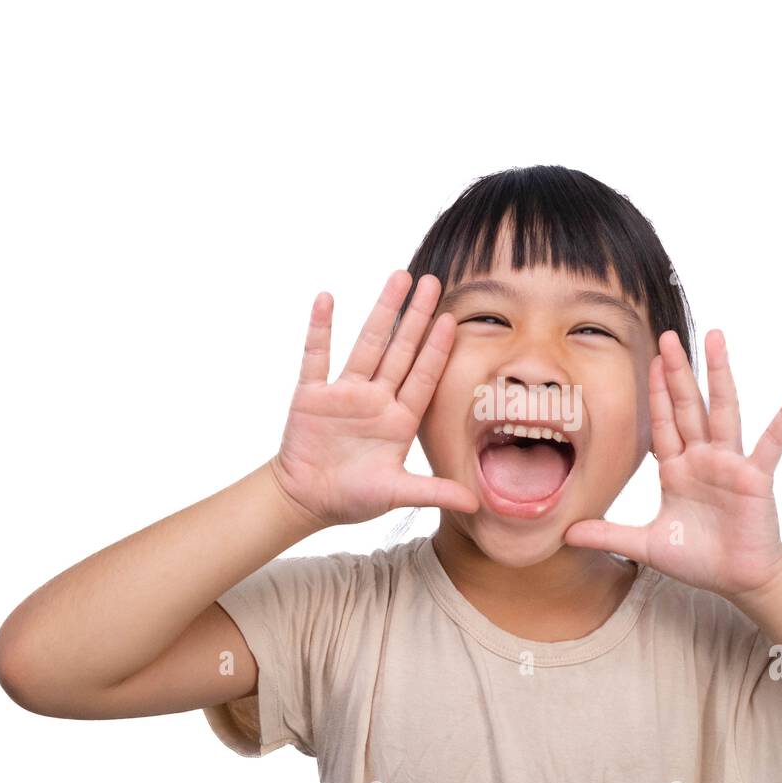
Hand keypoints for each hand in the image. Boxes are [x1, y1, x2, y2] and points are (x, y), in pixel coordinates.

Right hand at [268, 270, 477, 527]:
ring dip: (382, 311)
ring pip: (367, 344)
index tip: (452, 320)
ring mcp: (344, 393)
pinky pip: (316, 356)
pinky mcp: (312, 395)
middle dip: (416, 316)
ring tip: (398, 278)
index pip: (424, 377)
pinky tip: (326, 299)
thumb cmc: (353, 497)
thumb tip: (475, 504)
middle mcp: (376, 399)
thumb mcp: (397, 494)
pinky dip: (320, 328)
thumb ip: (434, 492)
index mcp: (399, 419)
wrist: (306, 501)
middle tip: (432, 281)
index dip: (437, 349)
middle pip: (401, 350)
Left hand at [563, 329, 781, 599]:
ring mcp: (730, 464)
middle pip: (687, 405)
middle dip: (677, 371)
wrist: (738, 580)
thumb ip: (607, 534)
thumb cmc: (699, 558)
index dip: (654, 393)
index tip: (647, 359)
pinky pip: (772, 442)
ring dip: (719, 373)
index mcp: (677, 469)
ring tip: (716, 337)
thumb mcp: (645, 546)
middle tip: (668, 336)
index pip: (663, 423)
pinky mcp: (756, 477)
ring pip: (722, 410)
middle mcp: (702, 458)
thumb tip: (565, 533)